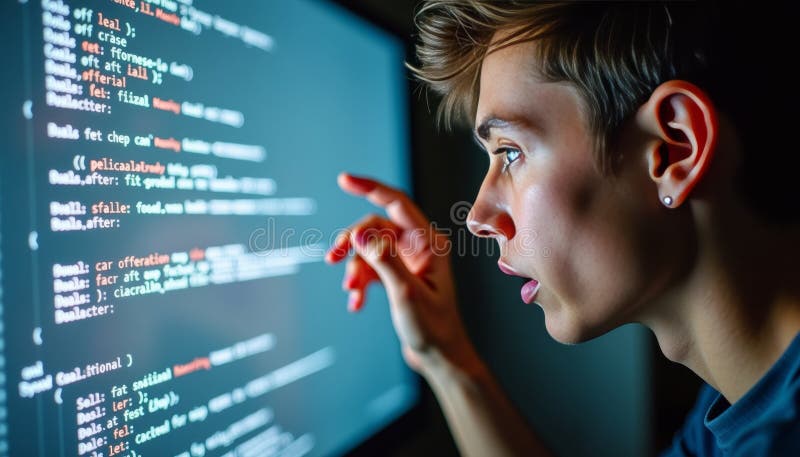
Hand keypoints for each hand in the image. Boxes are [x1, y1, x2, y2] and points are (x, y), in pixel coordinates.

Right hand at [326, 173, 478, 374]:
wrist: (441, 357)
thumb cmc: (433, 328)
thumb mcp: (405, 293)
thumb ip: (383, 261)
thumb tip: (358, 233)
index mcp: (429, 242)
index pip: (396, 203)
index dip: (370, 187)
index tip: (344, 179)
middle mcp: (419, 246)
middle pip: (375, 227)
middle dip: (352, 242)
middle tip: (332, 258)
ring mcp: (408, 261)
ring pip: (369, 248)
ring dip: (355, 267)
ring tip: (350, 290)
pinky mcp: (398, 276)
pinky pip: (370, 268)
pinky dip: (360, 282)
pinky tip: (356, 302)